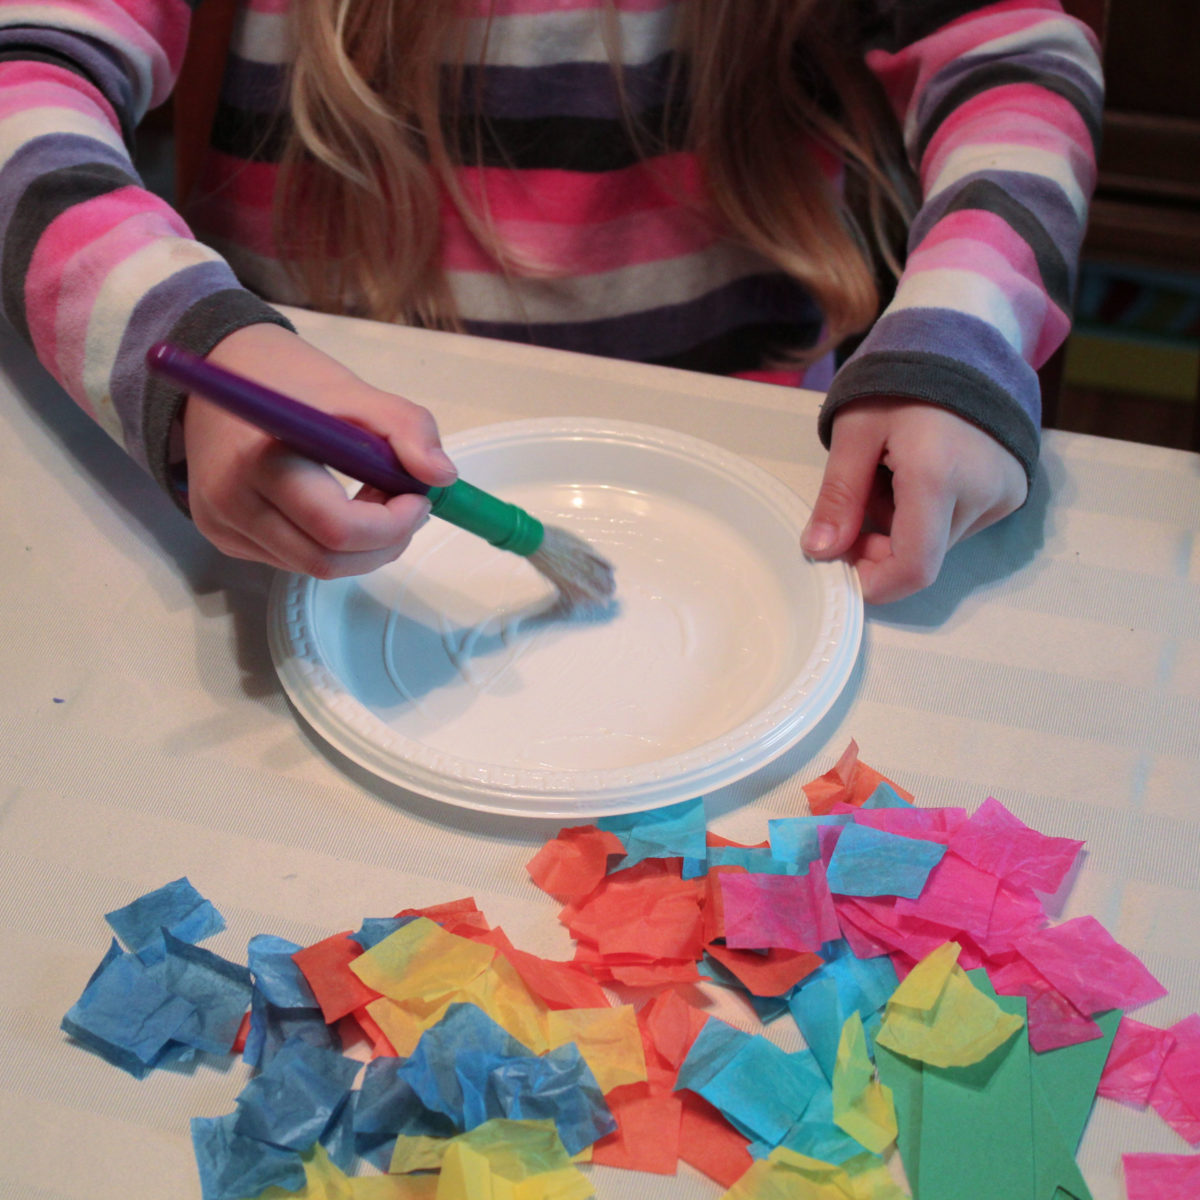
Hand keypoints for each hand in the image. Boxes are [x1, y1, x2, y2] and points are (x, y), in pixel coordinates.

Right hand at [182, 324, 457, 577]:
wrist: (222, 370)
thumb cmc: (291, 380)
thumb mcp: (357, 391)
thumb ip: (408, 428)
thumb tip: (442, 477)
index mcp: (260, 460)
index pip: (336, 528)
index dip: (391, 525)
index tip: (417, 498)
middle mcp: (232, 502)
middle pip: (326, 562)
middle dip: (382, 543)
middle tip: (404, 506)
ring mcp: (224, 526)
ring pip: (313, 568)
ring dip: (360, 546)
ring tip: (371, 498)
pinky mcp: (224, 538)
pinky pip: (293, 560)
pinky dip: (330, 544)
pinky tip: (337, 505)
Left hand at [801, 398, 1027, 603]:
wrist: (963, 339)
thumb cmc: (902, 377)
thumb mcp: (854, 432)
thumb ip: (838, 496)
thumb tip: (819, 550)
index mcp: (938, 476)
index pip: (914, 567)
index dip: (877, 582)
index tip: (845, 567)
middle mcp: (982, 492)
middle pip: (923, 554)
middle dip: (882, 540)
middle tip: (862, 493)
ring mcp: (1005, 493)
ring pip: (940, 541)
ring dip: (906, 523)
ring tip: (896, 469)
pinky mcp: (1014, 490)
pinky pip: (963, 523)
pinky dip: (933, 510)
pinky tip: (925, 468)